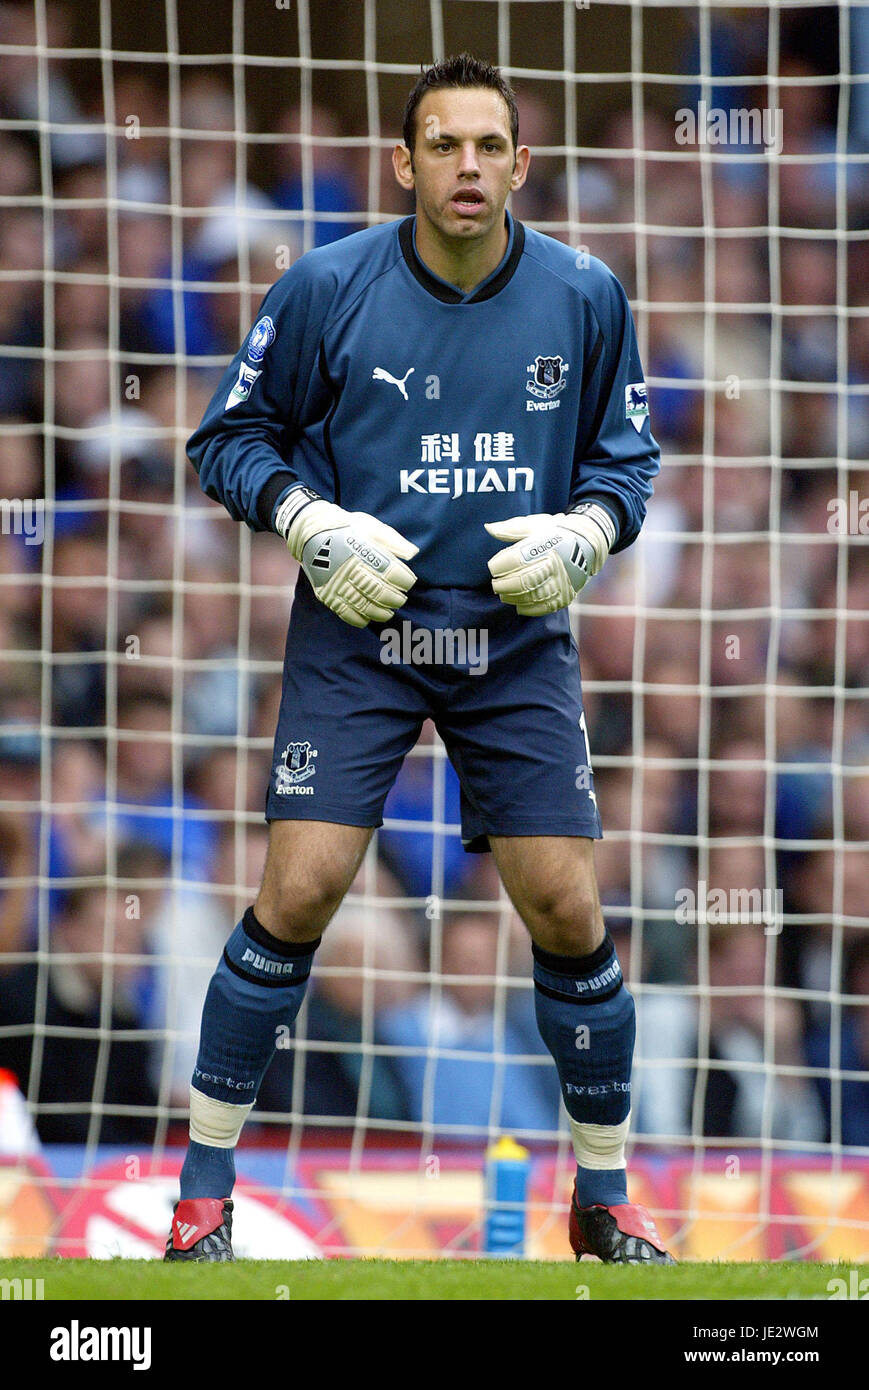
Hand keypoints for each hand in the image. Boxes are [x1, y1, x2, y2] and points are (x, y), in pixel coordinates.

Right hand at [276, 489, 417, 627]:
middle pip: (379, 592)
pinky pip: (344, 612)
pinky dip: (359, 619)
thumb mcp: (372, 527)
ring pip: (364, 605)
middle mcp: (350, 569)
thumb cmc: (347, 528)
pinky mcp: (326, 593)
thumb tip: (413, 554)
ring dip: (380, 612)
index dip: (404, 581)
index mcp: (364, 552)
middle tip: (400, 599)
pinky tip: (368, 618)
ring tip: (388, 612)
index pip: (392, 573)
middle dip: (395, 599)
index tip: (408, 583)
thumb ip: (394, 541)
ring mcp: (337, 583)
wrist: (311, 532)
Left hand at [485, 502, 615, 615]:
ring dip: (513, 597)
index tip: (493, 567)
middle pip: (522, 581)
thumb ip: (510, 528)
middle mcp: (555, 564)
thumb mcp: (534, 525)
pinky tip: (518, 604)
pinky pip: (544, 607)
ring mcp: (561, 582)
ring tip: (504, 594)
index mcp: (545, 545)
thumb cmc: (555, 532)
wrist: (587, 543)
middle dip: (503, 585)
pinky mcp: (566, 595)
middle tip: (495, 584)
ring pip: (532, 596)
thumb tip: (488, 528)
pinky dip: (528, 608)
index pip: (516, 560)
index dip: (499, 565)